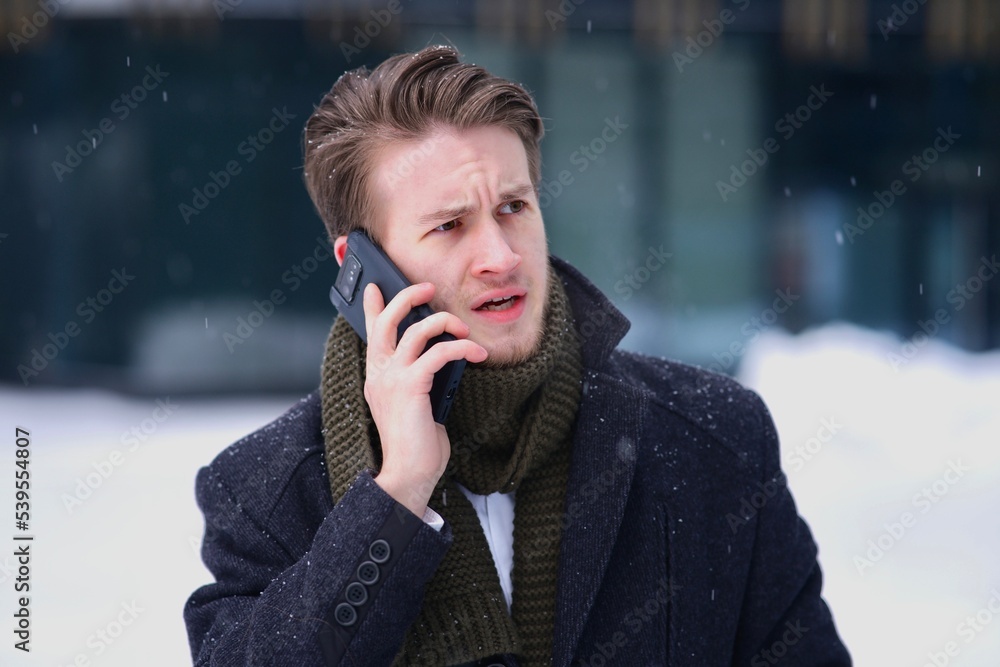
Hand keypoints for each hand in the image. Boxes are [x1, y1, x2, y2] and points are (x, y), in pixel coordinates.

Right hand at [362, 281, 486, 516]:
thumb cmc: (416, 444)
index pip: (371, 333)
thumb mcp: (413, 404)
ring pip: (416, 331)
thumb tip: (440, 357)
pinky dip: (461, 348)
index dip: (374, 307)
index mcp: (377, 377)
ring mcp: (391, 379)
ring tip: (465, 330)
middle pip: (387, 321)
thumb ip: (417, 379)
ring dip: (444, 323)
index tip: (375, 286)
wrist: (409, 473)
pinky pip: (438, 353)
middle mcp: (379, 374)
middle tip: (427, 288)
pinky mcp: (410, 386)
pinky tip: (477, 353)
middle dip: (407, 297)